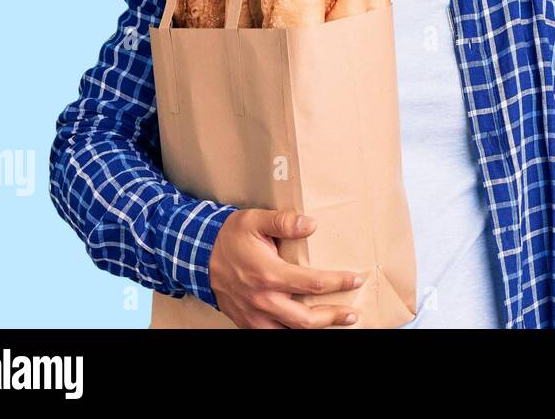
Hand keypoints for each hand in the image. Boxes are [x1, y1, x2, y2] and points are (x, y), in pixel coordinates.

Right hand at [209, 208, 365, 328]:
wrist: (197, 256)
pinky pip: (273, 334)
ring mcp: (254, 314)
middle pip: (306, 319)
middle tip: (353, 314)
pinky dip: (292, 332)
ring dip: (316, 329)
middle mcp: (263, 300)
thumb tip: (311, 224)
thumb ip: (284, 221)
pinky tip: (307, 326)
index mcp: (269, 274)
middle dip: (333, 317)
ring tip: (336, 323)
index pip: (313, 283)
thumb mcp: (255, 220)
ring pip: (291, 332)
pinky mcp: (247, 321)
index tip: (356, 278)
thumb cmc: (230, 237)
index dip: (339, 282)